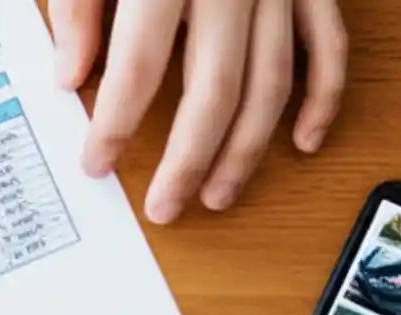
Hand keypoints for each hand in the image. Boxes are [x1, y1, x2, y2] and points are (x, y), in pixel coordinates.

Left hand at [49, 0, 348, 221]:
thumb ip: (80, 3)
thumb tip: (70, 75)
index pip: (140, 66)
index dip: (115, 123)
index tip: (95, 165)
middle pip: (214, 90)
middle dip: (186, 159)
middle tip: (164, 208)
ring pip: (273, 82)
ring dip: (248, 149)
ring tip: (218, 195)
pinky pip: (329, 45)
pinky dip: (322, 96)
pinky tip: (303, 142)